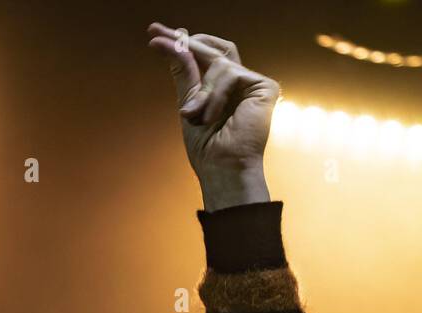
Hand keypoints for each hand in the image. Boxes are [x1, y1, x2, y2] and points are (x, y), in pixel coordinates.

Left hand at [147, 22, 277, 207]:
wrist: (222, 168)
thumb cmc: (206, 148)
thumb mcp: (188, 104)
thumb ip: (184, 73)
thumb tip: (168, 43)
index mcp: (222, 89)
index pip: (205, 57)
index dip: (182, 44)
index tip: (156, 35)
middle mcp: (240, 83)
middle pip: (214, 49)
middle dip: (183, 42)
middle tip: (157, 35)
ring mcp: (253, 84)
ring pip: (218, 63)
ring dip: (200, 92)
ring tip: (195, 116)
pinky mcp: (265, 86)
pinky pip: (230, 73)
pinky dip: (215, 96)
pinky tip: (214, 116)